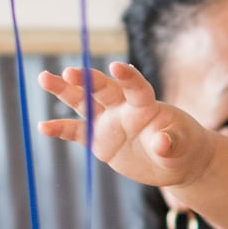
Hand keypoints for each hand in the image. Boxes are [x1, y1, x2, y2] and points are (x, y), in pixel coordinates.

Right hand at [37, 61, 216, 188]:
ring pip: (83, 103)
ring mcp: (109, 122)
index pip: (136, 87)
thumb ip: (171, 143)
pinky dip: (61, 129)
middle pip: (102, 89)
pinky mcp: (99, 140)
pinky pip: (77, 132)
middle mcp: (123, 108)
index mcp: (146, 105)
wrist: (175, 161)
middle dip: (86, 80)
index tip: (116, 67)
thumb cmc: (184, 147)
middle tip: (69, 72)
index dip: (127, 77)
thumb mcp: (182, 147)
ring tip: (44, 78)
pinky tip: (43, 127)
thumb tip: (161, 143)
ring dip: (64, 91)